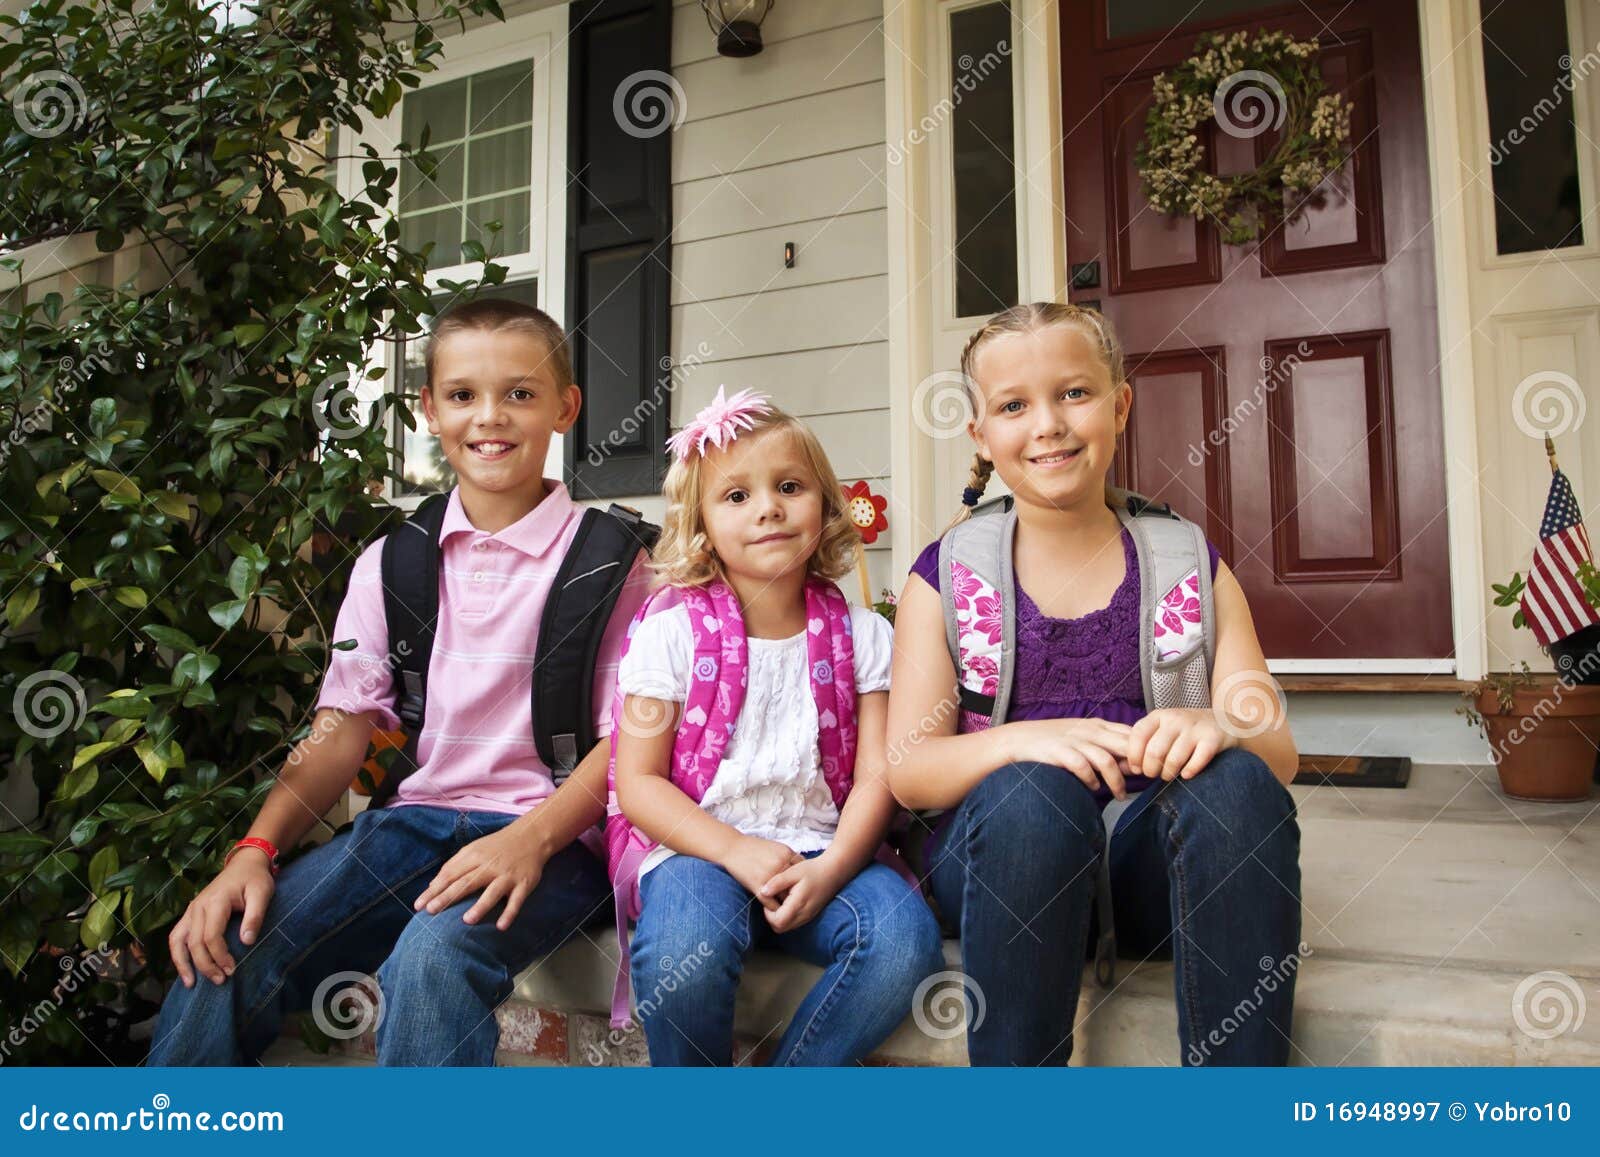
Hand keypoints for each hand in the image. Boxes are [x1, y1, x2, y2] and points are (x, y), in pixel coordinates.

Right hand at [168, 849, 274, 987]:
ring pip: (177, 941)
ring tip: (191, 984)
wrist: (244, 864)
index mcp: (215, 901)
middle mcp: (197, 907)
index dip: (219, 956)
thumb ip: (255, 916)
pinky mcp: (190, 914)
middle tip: (221, 981)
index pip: (211, 935)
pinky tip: (185, 970)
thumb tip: (246, 942)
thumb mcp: (262, 893)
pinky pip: (177, 936)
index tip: (232, 970)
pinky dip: (177, 954)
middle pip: (194, 942)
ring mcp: (191, 910)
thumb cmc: (255, 879)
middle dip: (205, 965)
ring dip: (182, 964)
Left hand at [413, 822, 551, 930]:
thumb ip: (453, 865)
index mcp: (474, 857)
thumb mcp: (474, 849)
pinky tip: (501, 927)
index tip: (418, 905)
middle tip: (432, 911)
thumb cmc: (497, 846)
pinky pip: (517, 900)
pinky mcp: (524, 883)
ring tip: (466, 921)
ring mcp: (507, 875)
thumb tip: (432, 884)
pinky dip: (510, 913)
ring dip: (480, 906)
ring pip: (492, 892)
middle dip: (448, 896)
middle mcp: (489, 866)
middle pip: (467, 883)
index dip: (434, 890)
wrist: (531, 835)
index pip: (450, 875)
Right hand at [720, 835, 802, 910]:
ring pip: (785, 897)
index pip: (803, 871)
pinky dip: (774, 909)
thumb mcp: (775, 847)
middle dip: (797, 894)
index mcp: (786, 854)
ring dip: (786, 905)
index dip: (803, 881)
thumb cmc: (754, 848)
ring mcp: (769, 876)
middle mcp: (780, 864)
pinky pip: (771, 904)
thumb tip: (801, 870)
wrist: (732, 847)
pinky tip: (773, 911)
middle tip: (798, 902)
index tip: (802, 888)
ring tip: (788, 910)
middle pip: (796, 886)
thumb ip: (788, 858)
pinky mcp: (758, 886)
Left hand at [759, 853, 847, 933]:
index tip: (769, 898)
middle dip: (771, 917)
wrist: (833, 871)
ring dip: (778, 918)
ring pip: (786, 927)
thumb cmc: (812, 870)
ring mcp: (808, 917)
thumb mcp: (793, 872)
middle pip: (780, 928)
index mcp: (799, 904)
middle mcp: (804, 915)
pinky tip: (787, 902)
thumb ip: (777, 882)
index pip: (777, 922)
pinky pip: (793, 923)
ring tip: (779, 899)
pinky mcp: (810, 915)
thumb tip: (762, 892)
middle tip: (771, 900)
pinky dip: (786, 917)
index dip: (768, 913)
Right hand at [1006, 718, 1135, 798]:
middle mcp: (1089, 731)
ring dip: (1117, 781)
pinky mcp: (1060, 753)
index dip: (1144, 749)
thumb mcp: (1083, 735)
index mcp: (1097, 724)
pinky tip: (1093, 788)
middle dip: (1138, 764)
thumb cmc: (1054, 741)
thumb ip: (1106, 745)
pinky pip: (1083, 767)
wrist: (1019, 739)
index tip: (1150, 766)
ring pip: (1107, 761)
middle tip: (1144, 781)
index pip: (1131, 732)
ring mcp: (1074, 741)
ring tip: (1120, 795)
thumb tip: (1133, 764)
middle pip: (1124, 745)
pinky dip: (1091, 780)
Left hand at [1126, 707, 1233, 781]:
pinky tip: (1186, 774)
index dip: (1133, 756)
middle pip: (1154, 752)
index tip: (1136, 769)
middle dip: (1150, 770)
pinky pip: (1196, 762)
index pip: (1137, 735)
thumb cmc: (1186, 731)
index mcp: (1159, 716)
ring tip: (1168, 776)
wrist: (1225, 723)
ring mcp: (1195, 729)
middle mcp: (1176, 719)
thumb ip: (1144, 745)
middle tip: (1154, 774)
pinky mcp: (1213, 740)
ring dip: (1168, 774)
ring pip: (1173, 759)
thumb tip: (1121, 767)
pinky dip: (1188, 773)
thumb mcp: (1164, 731)